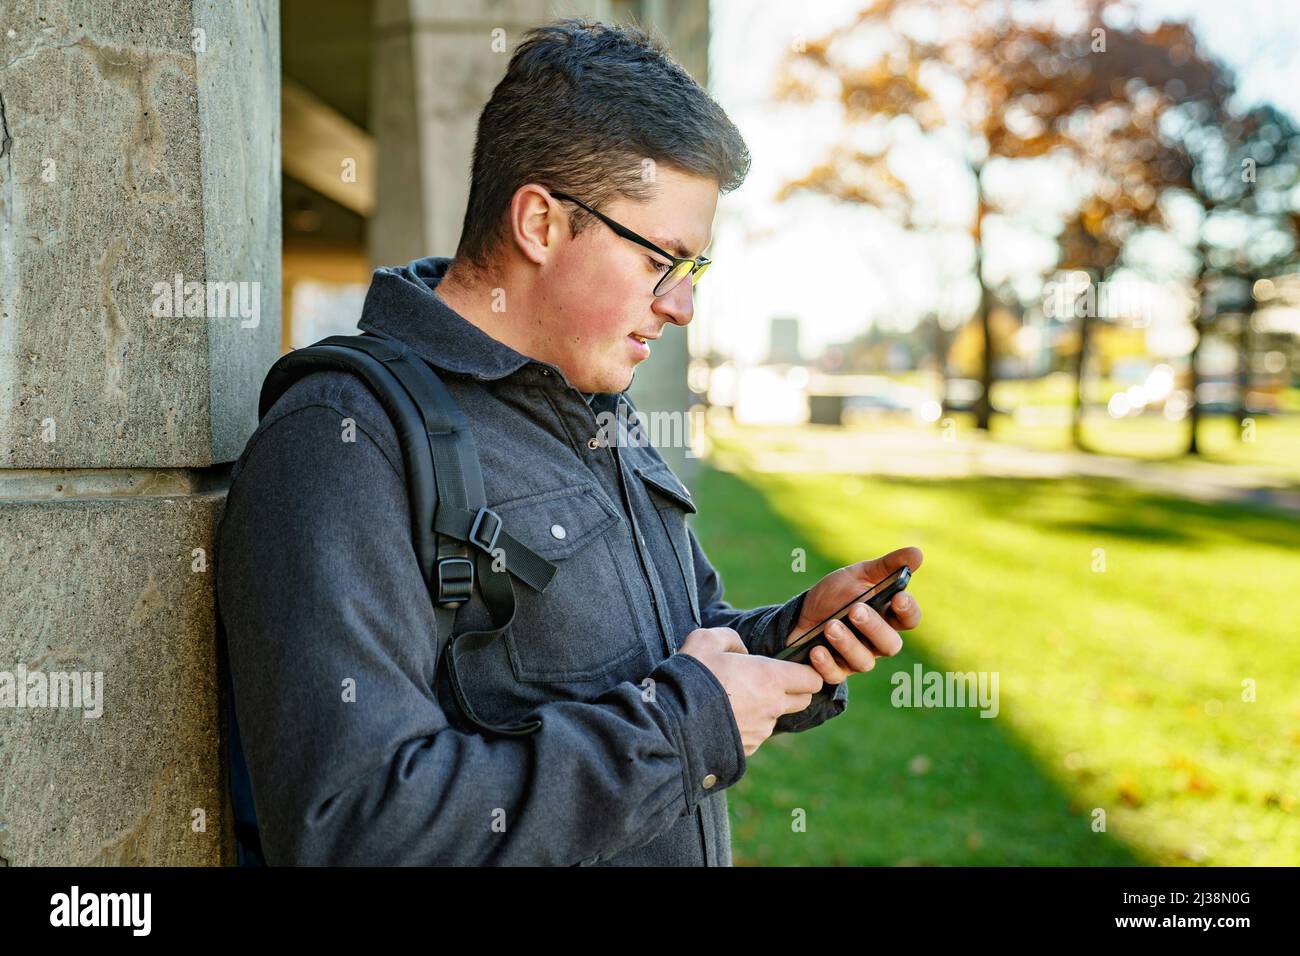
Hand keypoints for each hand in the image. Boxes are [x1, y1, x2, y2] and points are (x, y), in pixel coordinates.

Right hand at [679, 627, 825, 756]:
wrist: (671, 722)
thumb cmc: (692, 676)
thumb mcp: (706, 639)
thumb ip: (731, 639)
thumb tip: (741, 651)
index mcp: (770, 678)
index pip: (813, 679)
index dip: (807, 671)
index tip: (793, 667)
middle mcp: (773, 707)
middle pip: (803, 700)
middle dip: (794, 689)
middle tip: (767, 680)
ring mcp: (761, 731)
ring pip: (776, 717)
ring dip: (766, 708)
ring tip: (735, 699)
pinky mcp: (748, 749)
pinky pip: (757, 734)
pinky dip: (748, 725)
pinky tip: (724, 717)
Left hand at [785, 547, 922, 687]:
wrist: (800, 612)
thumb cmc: (836, 594)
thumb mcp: (858, 575)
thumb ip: (887, 566)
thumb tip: (918, 553)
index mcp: (887, 617)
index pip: (909, 619)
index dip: (908, 611)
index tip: (898, 596)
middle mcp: (876, 642)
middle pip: (890, 645)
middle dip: (874, 628)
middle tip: (856, 610)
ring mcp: (856, 658)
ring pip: (864, 662)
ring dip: (847, 643)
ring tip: (830, 626)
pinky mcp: (834, 671)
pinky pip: (835, 675)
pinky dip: (826, 663)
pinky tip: (816, 649)